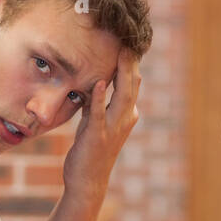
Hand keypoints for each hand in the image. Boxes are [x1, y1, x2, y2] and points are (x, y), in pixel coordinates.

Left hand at [62, 48, 141, 196]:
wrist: (87, 182)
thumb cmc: (90, 151)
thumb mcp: (95, 122)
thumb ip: (97, 103)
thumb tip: (94, 83)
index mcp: (126, 115)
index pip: (132, 83)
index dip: (131, 62)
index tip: (128, 41)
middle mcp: (125, 119)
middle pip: (133, 85)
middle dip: (132, 61)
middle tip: (130, 38)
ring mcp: (113, 128)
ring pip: (123, 96)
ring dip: (123, 73)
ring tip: (122, 52)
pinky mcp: (97, 136)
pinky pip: (100, 114)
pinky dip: (100, 98)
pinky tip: (100, 83)